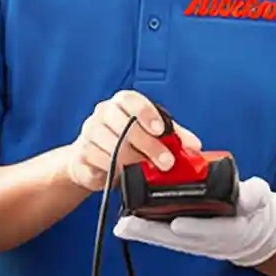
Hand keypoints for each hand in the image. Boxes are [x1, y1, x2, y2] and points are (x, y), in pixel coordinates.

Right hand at [64, 90, 201, 191]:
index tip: (160, 131)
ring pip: (111, 146)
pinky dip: (114, 170)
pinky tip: (122, 174)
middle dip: (148, 146)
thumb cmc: (125, 141)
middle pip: (124, 126)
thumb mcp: (152, 134)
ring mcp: (89, 132)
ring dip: (133, 161)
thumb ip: (174, 136)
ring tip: (146, 170)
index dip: (146, 114)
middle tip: (166, 163)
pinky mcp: (81, 153)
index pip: (131, 100)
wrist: (90, 159)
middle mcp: (103, 113)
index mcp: (122, 102)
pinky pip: (99, 162)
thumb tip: (194, 146)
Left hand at [112, 177, 275, 266]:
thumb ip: (253, 196)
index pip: (211, 232)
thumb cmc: (253, 213)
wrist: (253, 232)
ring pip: (166, 238)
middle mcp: (208, 240)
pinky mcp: (184, 236)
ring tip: (122, 224)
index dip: (194, 229)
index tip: (176, 224)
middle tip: (129, 224)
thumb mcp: (259, 200)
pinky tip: (126, 224)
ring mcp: (194, 240)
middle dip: (153, 231)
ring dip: (143, 232)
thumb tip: (245, 195)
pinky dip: (144, 231)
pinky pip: (162, 235)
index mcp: (230, 230)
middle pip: (178, 238)